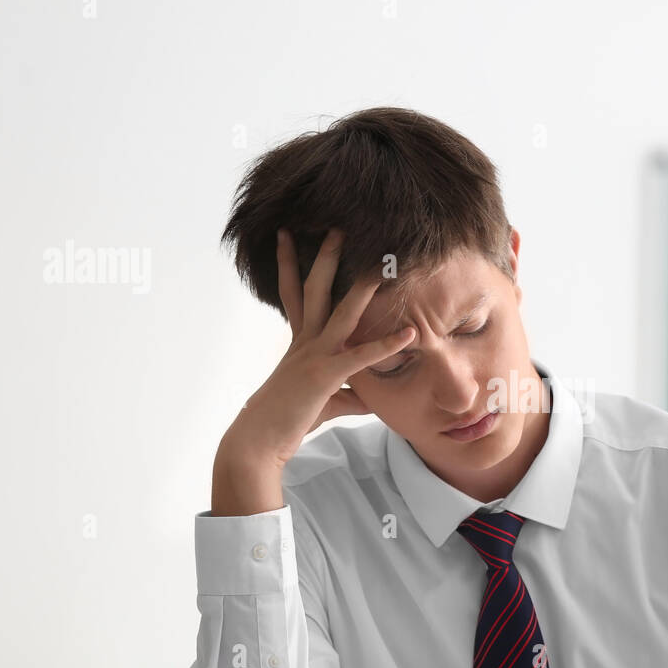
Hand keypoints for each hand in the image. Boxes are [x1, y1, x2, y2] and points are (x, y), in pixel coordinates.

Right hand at [224, 227, 416, 468]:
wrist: (257, 440)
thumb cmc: (285, 421)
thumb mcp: (323, 401)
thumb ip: (350, 394)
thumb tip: (373, 399)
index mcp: (299, 343)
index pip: (295, 294)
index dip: (290, 263)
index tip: (289, 235)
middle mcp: (304, 342)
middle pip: (314, 290)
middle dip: (326, 258)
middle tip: (337, 227)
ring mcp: (313, 356)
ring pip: (341, 314)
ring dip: (363, 289)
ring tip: (381, 266)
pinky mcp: (323, 376)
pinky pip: (360, 357)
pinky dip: (386, 345)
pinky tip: (409, 334)